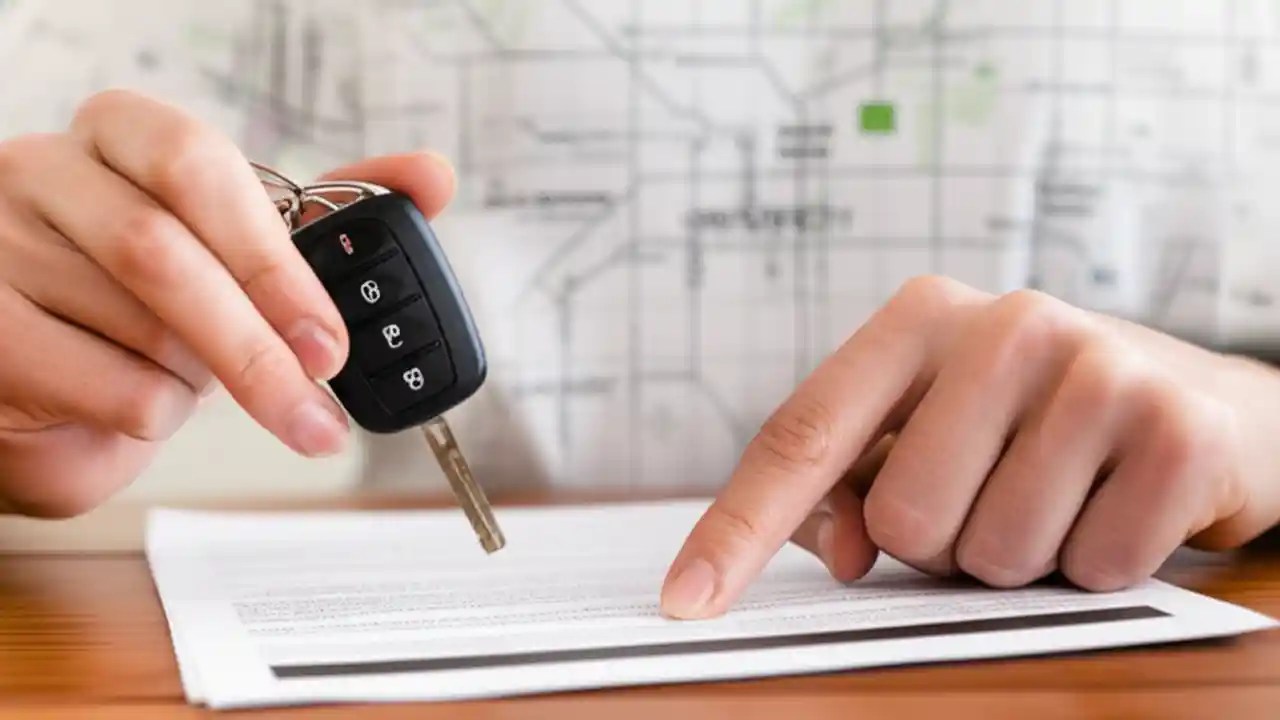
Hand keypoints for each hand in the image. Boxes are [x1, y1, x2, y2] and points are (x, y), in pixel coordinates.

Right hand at [0, 89, 454, 515]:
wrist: (54, 377)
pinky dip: (151, 411)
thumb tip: (431, 175)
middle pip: (159, 251)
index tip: (329, 337)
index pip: (194, 161)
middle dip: (256, 345)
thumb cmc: (157, 300)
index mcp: (121, 134)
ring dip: (197, 378)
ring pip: (135, 326)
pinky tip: (142, 399)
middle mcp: (44, 172)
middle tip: (316, 398)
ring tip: (197, 380)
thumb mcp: (241, 250)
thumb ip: (328, 214)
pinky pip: (100, 384)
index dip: (269, 256)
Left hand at [661, 276, 1279, 618]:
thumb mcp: (932, 430)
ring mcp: (1098, 366)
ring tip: (1062, 497)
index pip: (802, 436)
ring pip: (996, 555)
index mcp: (917, 320)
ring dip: (1024, 558)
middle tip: (999, 497)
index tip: (685, 600)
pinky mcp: (1176, 429)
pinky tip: (1120, 507)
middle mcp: (1004, 323)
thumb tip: (847, 555)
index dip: (737, 529)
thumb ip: (856, 486)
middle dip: (946, 545)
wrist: (1204, 402)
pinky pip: (1091, 569)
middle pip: (903, 522)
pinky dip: (1098, 567)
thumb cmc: (1035, 424)